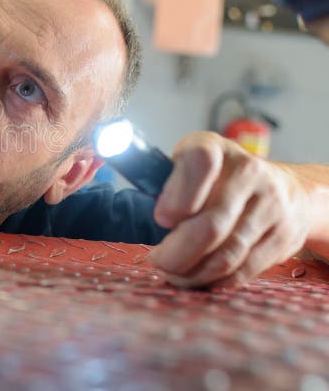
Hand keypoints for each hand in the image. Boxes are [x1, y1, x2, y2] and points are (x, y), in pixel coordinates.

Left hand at [148, 131, 312, 287]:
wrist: (286, 189)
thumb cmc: (218, 180)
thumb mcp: (187, 166)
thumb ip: (165, 184)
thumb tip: (143, 216)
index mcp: (214, 148)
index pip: (199, 162)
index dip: (176, 196)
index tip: (162, 219)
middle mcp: (248, 171)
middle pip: (211, 225)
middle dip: (177, 253)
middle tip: (159, 261)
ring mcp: (272, 204)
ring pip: (227, 254)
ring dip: (193, 273)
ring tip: (174, 274)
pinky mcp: (284, 236)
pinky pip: (245, 269)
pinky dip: (216, 281)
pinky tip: (199, 278)